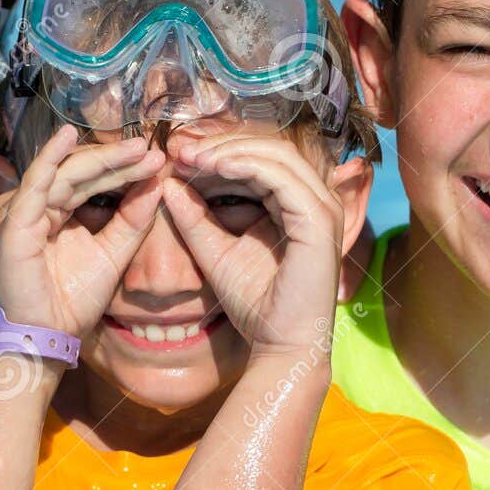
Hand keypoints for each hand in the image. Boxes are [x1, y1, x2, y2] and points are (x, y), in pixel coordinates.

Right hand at [0, 125, 163, 334]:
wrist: (49, 337)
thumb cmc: (74, 300)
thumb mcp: (114, 252)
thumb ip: (132, 219)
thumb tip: (156, 182)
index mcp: (57, 210)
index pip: (92, 179)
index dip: (123, 168)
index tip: (155, 158)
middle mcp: (37, 205)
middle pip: (80, 171)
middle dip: (116, 159)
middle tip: (148, 148)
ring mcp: (23, 211)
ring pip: (65, 173)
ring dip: (100, 158)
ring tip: (133, 147)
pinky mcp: (14, 221)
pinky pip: (35, 183)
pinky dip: (50, 158)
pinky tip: (67, 136)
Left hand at [161, 135, 348, 354]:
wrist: (280, 346)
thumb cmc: (256, 305)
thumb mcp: (215, 252)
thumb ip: (195, 218)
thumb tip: (167, 184)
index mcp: (296, 205)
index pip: (261, 159)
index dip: (220, 151)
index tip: (179, 155)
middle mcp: (315, 200)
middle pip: (270, 148)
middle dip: (223, 144)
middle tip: (181, 148)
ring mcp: (321, 208)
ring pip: (277, 155)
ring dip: (231, 150)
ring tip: (192, 156)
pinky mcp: (318, 221)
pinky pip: (281, 177)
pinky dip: (246, 166)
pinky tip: (214, 167)